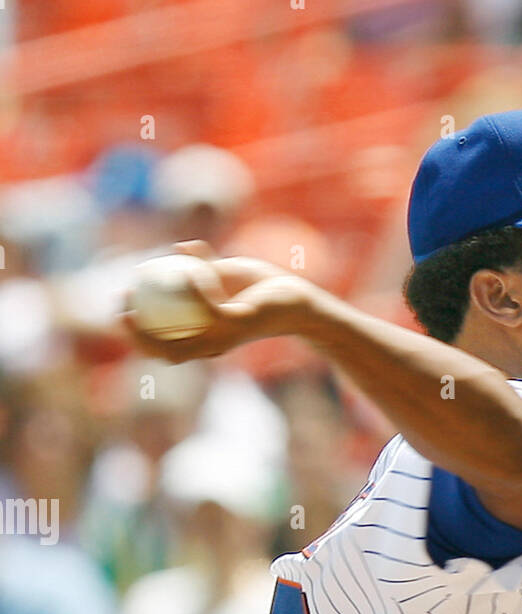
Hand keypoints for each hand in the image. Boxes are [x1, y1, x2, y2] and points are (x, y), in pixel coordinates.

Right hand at [121, 241, 310, 362]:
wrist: (297, 300)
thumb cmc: (261, 289)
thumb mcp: (225, 275)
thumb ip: (201, 266)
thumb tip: (176, 250)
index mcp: (204, 339)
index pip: (163, 346)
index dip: (137, 334)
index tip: (121, 309)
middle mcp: (212, 345)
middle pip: (164, 350)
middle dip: (136, 335)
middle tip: (120, 308)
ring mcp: (224, 336)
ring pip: (180, 339)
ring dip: (152, 321)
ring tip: (136, 292)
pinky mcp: (238, 322)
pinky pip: (207, 306)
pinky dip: (192, 287)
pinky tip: (183, 268)